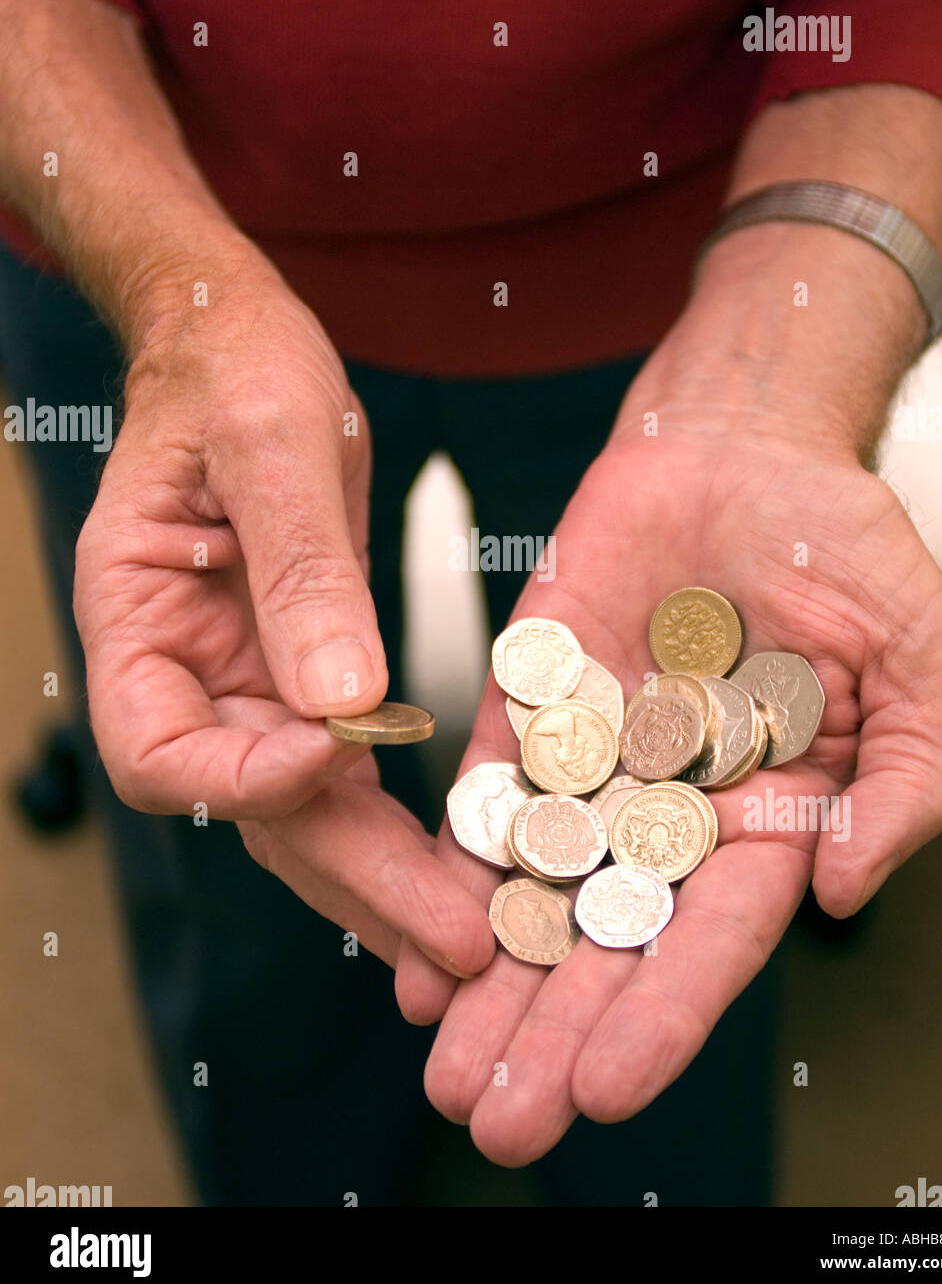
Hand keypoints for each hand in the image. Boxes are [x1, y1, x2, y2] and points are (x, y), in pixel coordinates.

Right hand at [73, 269, 494, 975]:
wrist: (239, 341)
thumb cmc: (234, 366)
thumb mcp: (274, 441)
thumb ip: (302, 570)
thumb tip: (343, 705)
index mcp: (137, 616)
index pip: (163, 751)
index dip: (244, 779)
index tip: (337, 757)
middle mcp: (181, 670)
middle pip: (251, 807)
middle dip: (351, 877)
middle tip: (449, 942)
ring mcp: (239, 680)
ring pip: (302, 808)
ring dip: (381, 878)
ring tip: (463, 941)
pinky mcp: (299, 672)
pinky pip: (340, 766)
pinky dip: (393, 820)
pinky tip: (450, 866)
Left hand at [395, 411, 941, 1163]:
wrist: (743, 450)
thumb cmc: (844, 551)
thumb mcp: (915, 662)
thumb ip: (902, 783)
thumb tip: (848, 890)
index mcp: (766, 819)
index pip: (710, 939)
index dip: (663, 1016)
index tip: (604, 1089)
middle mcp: (671, 809)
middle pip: (608, 941)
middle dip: (554, 1032)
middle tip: (497, 1121)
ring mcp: (593, 762)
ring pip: (534, 890)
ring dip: (488, 980)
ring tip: (442, 1067)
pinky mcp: (529, 707)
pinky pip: (483, 796)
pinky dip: (447, 868)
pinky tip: (408, 942)